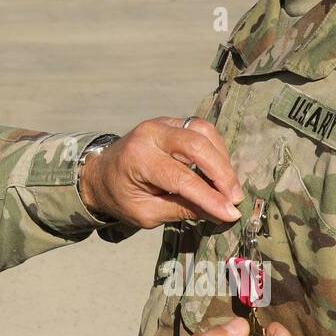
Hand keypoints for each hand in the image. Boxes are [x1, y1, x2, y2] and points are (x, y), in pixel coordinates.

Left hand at [79, 117, 242, 226]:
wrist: (100, 173)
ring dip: (222, 160)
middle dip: (222, 173)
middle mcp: (149, 134)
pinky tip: (220, 171)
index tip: (231, 213)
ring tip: (229, 188)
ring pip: (203, 132)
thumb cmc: (120, 196)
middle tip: (235, 199)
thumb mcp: (144, 213)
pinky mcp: (172, 122)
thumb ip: (180, 210)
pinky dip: (216, 149)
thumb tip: (220, 213)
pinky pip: (201, 129)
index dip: (209, 196)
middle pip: (196, 145)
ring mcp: (161, 123)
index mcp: (138, 158)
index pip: (181, 177)